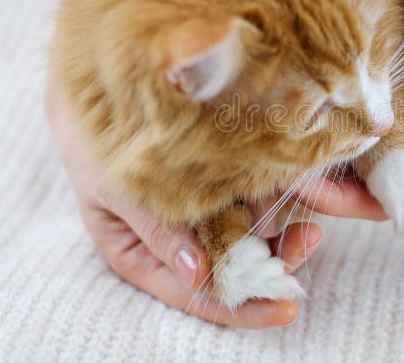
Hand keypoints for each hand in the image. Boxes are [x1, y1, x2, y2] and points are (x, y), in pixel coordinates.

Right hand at [46, 83, 327, 326]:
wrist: (98, 94)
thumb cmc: (94, 149)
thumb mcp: (117, 192)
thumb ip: (158, 233)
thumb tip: (197, 276)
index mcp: (148, 260)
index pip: (200, 295)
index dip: (244, 307)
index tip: (285, 309)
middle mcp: (182, 243)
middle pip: (236, 268)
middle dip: (277, 260)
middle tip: (310, 238)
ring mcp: (205, 212)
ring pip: (254, 233)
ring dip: (284, 224)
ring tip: (306, 205)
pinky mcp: (224, 182)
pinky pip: (258, 196)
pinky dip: (280, 193)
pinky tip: (302, 181)